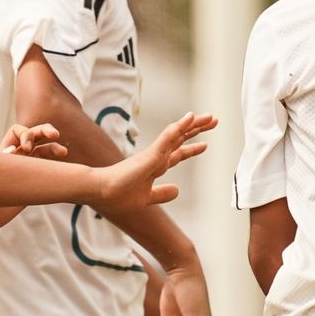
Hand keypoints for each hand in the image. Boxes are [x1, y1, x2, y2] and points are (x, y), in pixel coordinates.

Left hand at [0, 125, 68, 234]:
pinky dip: (55, 165)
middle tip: (55, 135)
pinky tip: (63, 167)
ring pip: (42, 152)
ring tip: (63, 152)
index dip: (25, 134)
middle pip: (33, 137)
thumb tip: (13, 150)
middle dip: (44, 131)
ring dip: (53, 148)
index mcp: (3, 153)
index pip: (17, 132)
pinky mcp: (31, 184)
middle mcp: (15, 158)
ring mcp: (25, 170)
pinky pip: (46, 170)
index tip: (27, 149)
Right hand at [87, 112, 216, 216]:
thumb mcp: (146, 198)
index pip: (177, 154)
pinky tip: (190, 118)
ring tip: (210, 116)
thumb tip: (177, 190)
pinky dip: (180, 127)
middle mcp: (155, 157)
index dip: (191, 149)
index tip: (205, 145)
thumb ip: (161, 193)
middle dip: (197, 130)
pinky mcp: (150, 155)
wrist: (101, 193)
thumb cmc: (117, 195)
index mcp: (155, 166)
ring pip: (177, 134)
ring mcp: (153, 154)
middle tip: (213, 120)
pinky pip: (167, 138)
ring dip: (193, 124)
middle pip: (180, 139)